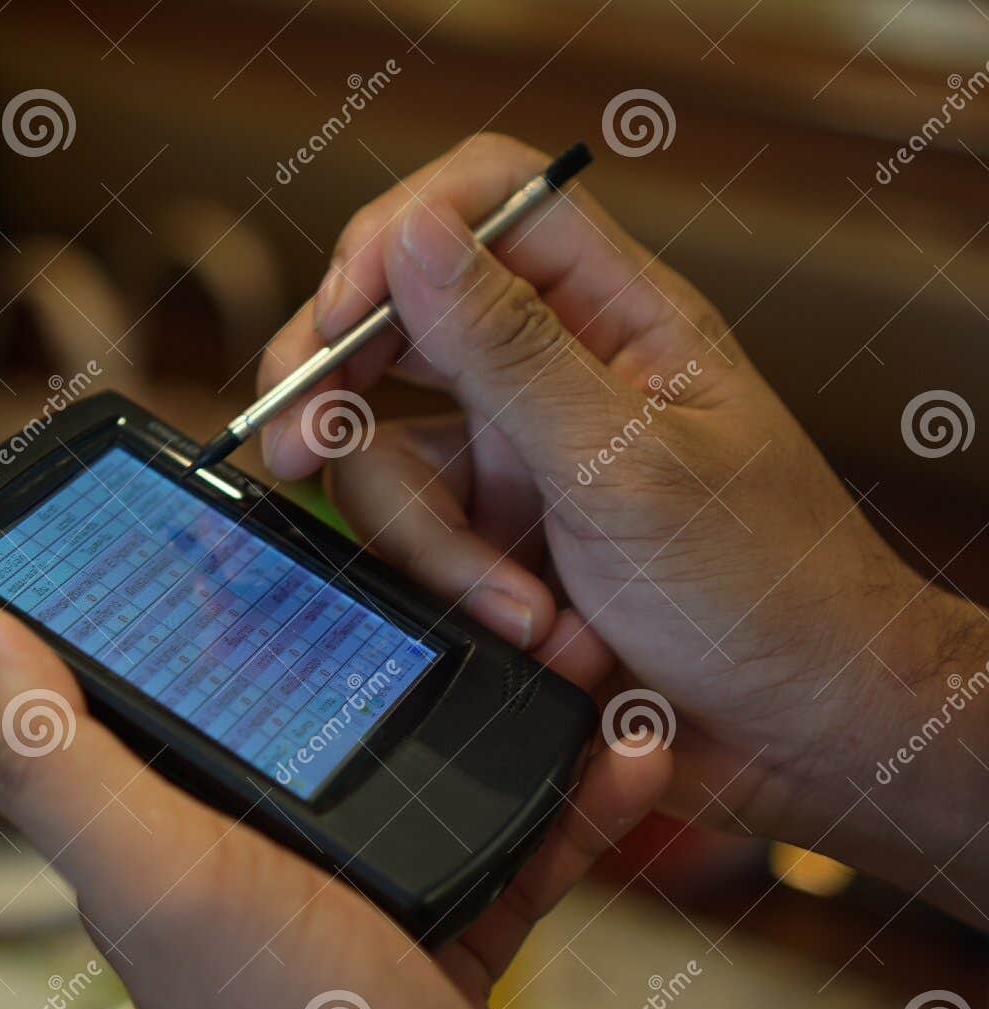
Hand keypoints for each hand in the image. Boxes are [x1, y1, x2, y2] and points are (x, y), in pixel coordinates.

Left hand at [0, 605, 669, 1008]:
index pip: (156, 676)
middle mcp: (251, 846)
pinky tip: (624, 746)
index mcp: (166, 824)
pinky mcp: (445, 912)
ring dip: (497, 687)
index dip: (188, 592)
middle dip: (391, 622)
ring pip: (425, 744)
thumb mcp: (163, 878)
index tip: (250, 507)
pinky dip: (566, 789)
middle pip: (314, 693)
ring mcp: (354, 878)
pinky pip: (509, 823)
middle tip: (458, 563)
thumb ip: (62, 763)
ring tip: (562, 635)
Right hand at [258, 133, 988, 923]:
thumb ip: (510, 351)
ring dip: (430, 545)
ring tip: (522, 612)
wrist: (792, 728)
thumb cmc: (760, 586)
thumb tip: (413, 236)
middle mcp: (549, 369)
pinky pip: (406, 536)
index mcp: (611, 312)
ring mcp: (511, 455)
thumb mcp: (628, 465)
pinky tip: (528, 633)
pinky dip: (446, 589)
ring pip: (382, 449)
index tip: (338, 316)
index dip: (395, 235)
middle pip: (394, 322)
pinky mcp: (486, 538)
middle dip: (334, 389)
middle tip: (293, 449)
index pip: (481, 201)